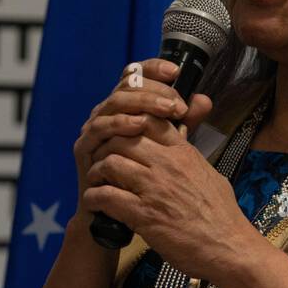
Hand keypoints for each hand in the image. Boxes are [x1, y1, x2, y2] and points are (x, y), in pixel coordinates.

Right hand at [72, 58, 211, 221]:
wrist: (120, 219)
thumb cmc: (145, 180)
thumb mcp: (170, 145)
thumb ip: (184, 122)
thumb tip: (204, 100)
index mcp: (126, 108)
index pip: (136, 76)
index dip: (153, 68)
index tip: (176, 71)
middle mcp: (108, 114)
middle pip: (126, 86)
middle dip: (155, 90)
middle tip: (178, 103)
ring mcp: (94, 130)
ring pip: (113, 102)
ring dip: (142, 103)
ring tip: (168, 110)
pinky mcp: (83, 149)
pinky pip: (100, 128)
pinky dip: (119, 123)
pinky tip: (138, 124)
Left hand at [80, 100, 266, 281]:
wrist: (229, 248)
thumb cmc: (223, 216)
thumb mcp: (211, 175)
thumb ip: (191, 158)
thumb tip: (182, 147)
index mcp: (184, 153)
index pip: (149, 121)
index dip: (129, 126)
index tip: (121, 140)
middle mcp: (168, 165)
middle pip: (122, 138)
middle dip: (106, 148)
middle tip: (101, 162)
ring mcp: (154, 189)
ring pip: (110, 163)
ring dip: (96, 173)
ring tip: (96, 182)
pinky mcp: (143, 214)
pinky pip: (106, 196)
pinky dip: (94, 198)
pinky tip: (94, 203)